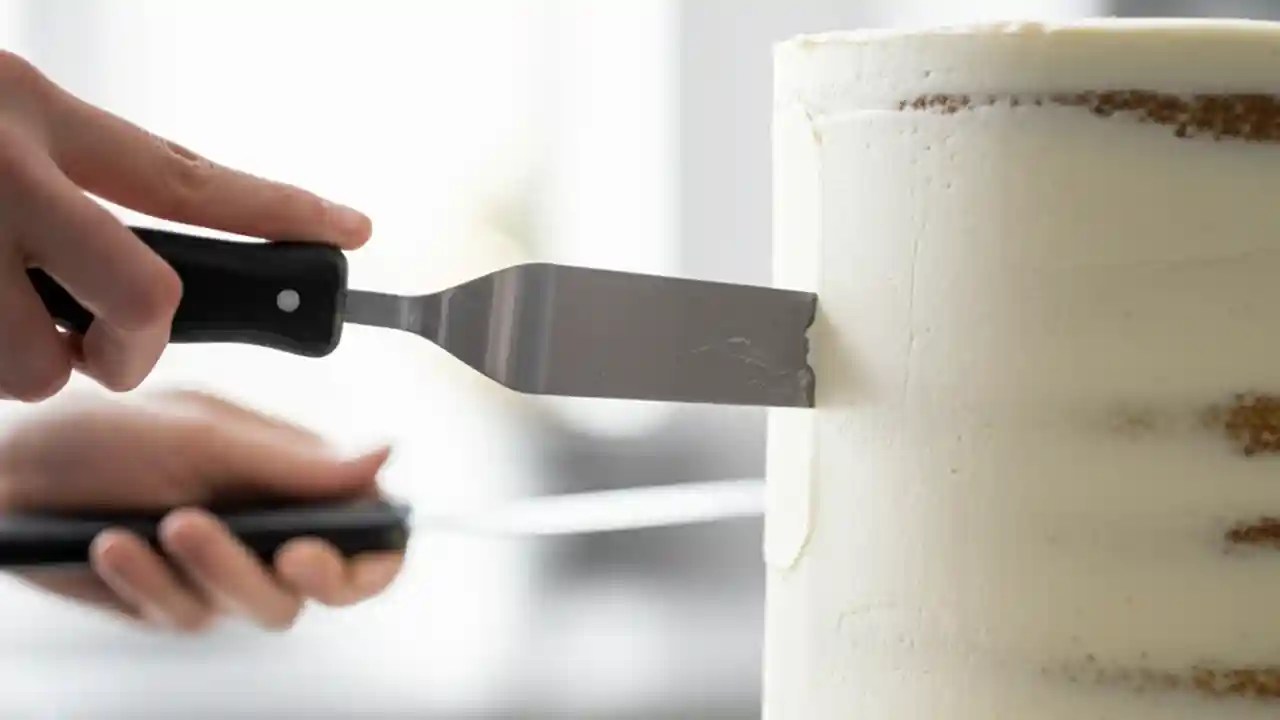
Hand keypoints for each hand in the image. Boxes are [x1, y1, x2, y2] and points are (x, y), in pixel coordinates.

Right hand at [0, 51, 371, 400]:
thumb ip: (73, 174)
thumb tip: (154, 261)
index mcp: (37, 112)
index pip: (189, 179)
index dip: (281, 214)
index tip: (351, 232)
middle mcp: (6, 167)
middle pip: (146, 298)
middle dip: (137, 350)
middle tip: (115, 351)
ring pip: (40, 365)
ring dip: (33, 364)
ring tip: (3, 319)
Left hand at [0, 389, 403, 632]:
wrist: (8, 474)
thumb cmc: (100, 436)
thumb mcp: (203, 436)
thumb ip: (295, 461)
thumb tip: (385, 454)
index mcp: (289, 475)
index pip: (367, 524)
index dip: (374, 553)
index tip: (345, 549)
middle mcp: (266, 525)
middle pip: (326, 585)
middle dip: (307, 575)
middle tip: (288, 556)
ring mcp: (221, 568)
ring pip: (261, 608)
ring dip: (219, 570)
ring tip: (167, 525)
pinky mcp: (173, 601)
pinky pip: (188, 615)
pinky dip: (153, 582)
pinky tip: (116, 544)